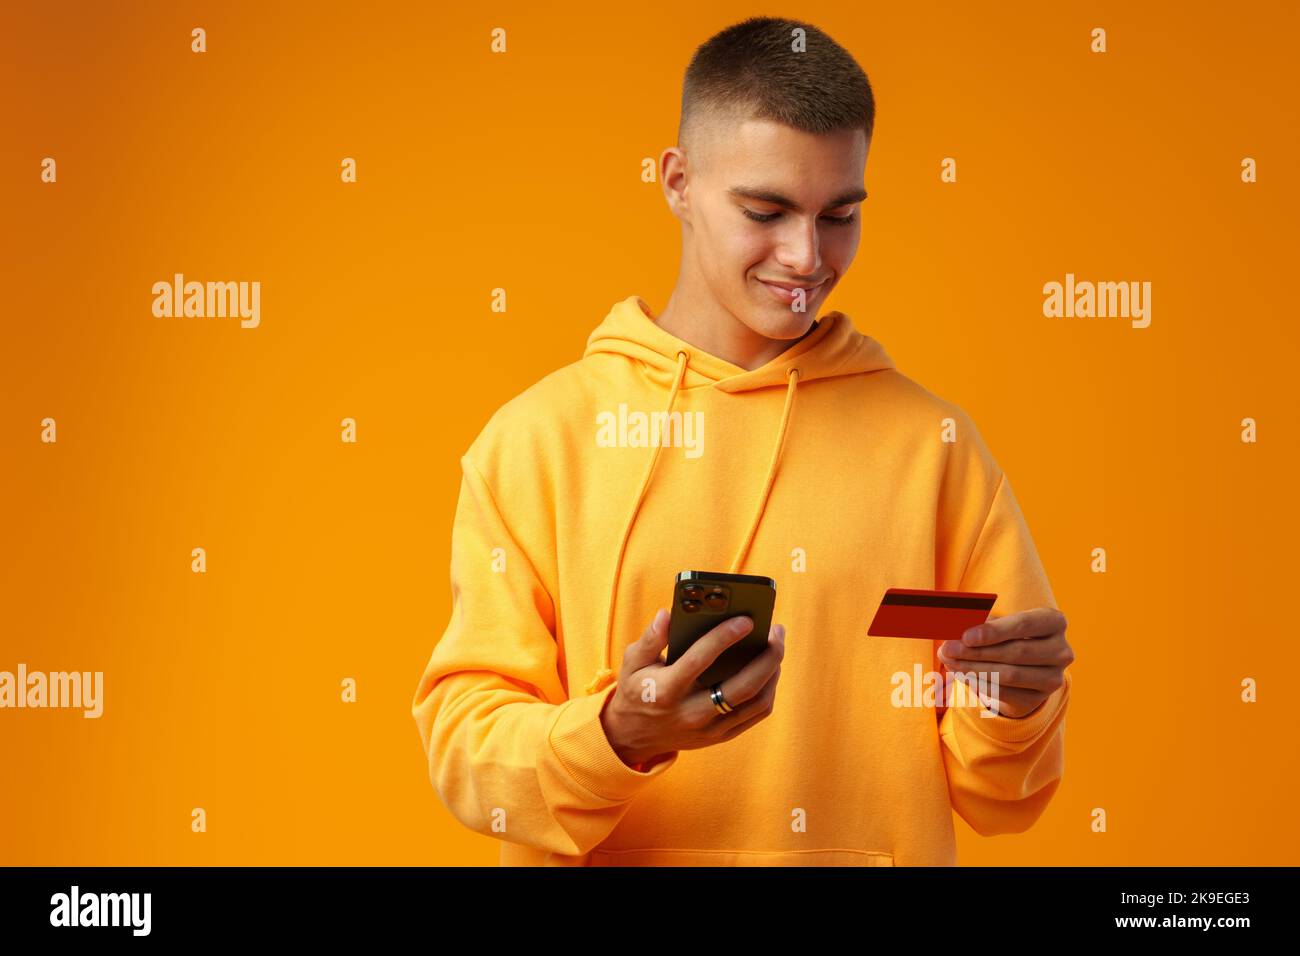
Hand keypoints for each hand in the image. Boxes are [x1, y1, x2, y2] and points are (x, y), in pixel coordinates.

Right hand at [599, 608, 785, 767]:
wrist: (634, 737)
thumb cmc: (637, 690)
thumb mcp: (633, 662)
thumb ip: (651, 638)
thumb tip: (667, 614)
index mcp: (666, 689)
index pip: (700, 660)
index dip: (724, 637)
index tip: (746, 619)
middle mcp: (691, 712)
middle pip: (742, 687)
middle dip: (767, 656)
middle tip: (777, 631)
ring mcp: (709, 728)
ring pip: (756, 702)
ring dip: (773, 672)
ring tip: (776, 646)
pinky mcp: (721, 736)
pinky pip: (756, 714)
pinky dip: (770, 690)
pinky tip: (770, 669)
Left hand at [936, 607, 1072, 718]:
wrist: (1021, 667)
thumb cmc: (1005, 635)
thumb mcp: (996, 623)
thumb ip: (980, 622)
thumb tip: (954, 628)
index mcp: (1054, 622)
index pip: (1024, 624)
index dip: (994, 631)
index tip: (966, 636)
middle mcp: (1061, 650)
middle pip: (1016, 652)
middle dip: (977, 652)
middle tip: (948, 650)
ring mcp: (1054, 677)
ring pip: (1010, 675)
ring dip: (974, 669)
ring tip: (950, 662)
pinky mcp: (1039, 698)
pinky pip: (1006, 693)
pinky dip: (980, 684)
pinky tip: (963, 675)